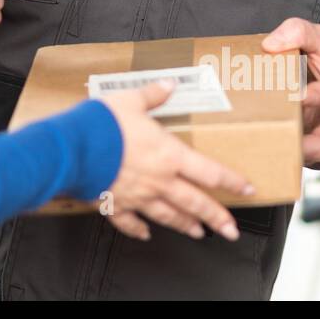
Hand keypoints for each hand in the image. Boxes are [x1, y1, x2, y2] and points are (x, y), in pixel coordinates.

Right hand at [97, 82, 255, 242]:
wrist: (72, 149)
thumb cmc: (102, 124)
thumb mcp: (130, 100)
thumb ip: (152, 94)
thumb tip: (169, 84)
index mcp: (168, 154)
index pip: (209, 171)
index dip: (231, 181)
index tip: (247, 190)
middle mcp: (158, 180)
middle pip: (195, 203)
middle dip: (216, 217)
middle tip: (231, 230)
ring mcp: (137, 197)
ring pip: (169, 216)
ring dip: (186, 225)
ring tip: (198, 233)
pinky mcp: (114, 205)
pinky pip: (130, 222)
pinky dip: (139, 230)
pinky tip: (145, 234)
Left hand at [262, 17, 319, 164]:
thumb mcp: (319, 37)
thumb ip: (298, 32)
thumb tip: (271, 44)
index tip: (299, 96)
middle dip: (306, 144)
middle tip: (279, 137)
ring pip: (315, 154)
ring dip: (292, 155)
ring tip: (268, 152)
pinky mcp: (314, 143)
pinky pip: (303, 156)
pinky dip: (285, 155)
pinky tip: (263, 152)